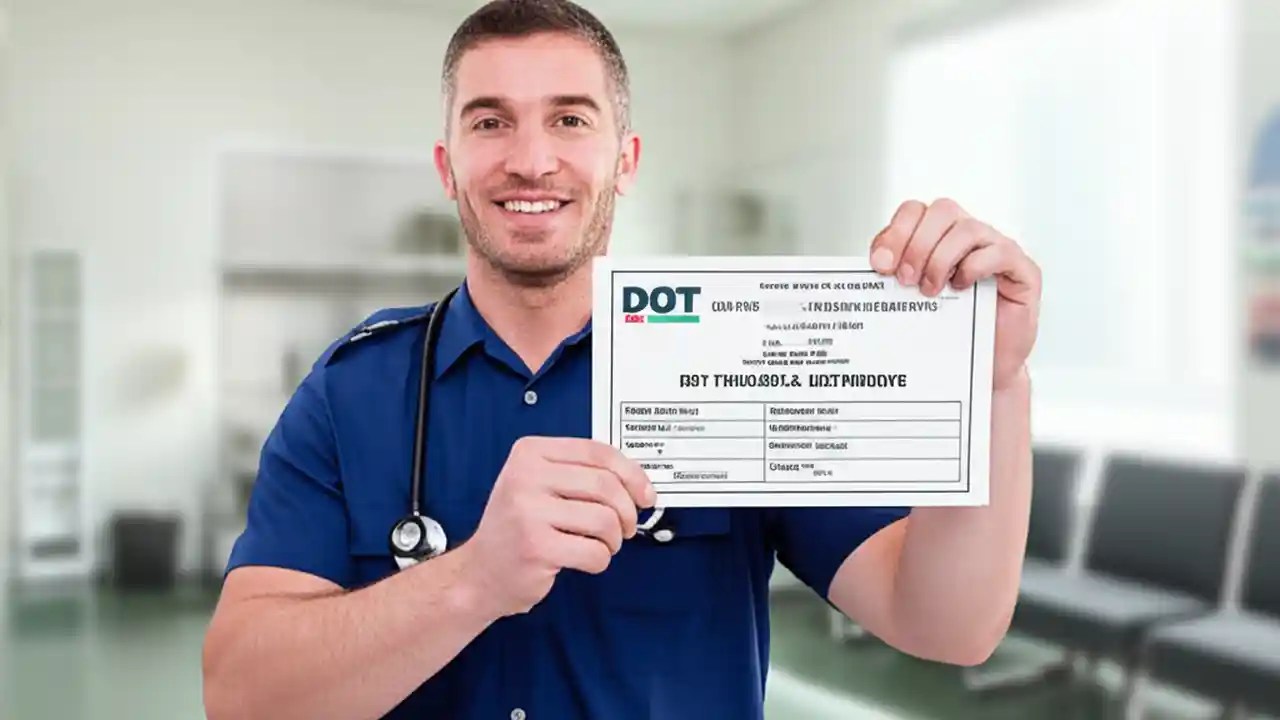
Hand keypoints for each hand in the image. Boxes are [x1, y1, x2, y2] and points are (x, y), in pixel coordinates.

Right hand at [455, 436, 655, 618]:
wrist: (480, 572)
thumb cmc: (519, 528)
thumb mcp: (540, 484)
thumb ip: (581, 474)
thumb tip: (638, 481)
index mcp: (530, 453)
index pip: (597, 451)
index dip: (632, 473)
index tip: (645, 494)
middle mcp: (525, 477)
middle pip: (605, 485)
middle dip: (626, 511)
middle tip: (625, 527)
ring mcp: (528, 512)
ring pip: (604, 519)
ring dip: (614, 538)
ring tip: (602, 544)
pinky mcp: (536, 547)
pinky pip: (594, 552)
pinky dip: (600, 560)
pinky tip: (585, 559)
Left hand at [870, 198, 1040, 390]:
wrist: (985, 365)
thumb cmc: (950, 329)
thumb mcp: (914, 299)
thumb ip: (897, 277)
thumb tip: (874, 266)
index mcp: (939, 236)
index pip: (914, 211)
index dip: (895, 232)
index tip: (880, 265)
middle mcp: (968, 235)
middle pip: (941, 211)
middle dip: (916, 244)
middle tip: (905, 279)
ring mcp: (997, 248)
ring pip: (967, 229)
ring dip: (940, 258)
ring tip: (929, 290)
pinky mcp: (1021, 269)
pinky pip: (998, 252)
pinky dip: (974, 267)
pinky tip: (960, 288)